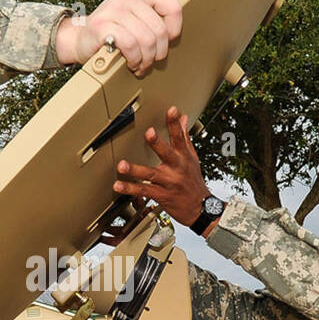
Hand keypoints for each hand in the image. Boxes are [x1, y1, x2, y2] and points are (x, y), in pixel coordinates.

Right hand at [55, 0, 181, 76]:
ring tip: (140, 64)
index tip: (165, 41)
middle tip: (150, 60)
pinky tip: (130, 62)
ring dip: (145, 60)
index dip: (174, 31)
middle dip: (158, 53)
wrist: (82, 38)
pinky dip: (133, 59)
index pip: (174, 8)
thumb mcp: (138, 9)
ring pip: (146, 40)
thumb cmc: (114, 27)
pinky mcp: (102, 25)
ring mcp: (113, 8)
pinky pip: (130, 45)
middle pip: (160, 30)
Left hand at [113, 106, 213, 229]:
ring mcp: (169, 182)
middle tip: (149, 133)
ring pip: (151, 174)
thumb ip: (184, 137)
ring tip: (121, 165)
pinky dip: (130, 189)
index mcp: (184, 157)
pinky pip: (144, 191)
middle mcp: (177, 168)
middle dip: (158, 143)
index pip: (180, 137)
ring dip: (135, 170)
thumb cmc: (193, 181)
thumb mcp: (192, 158)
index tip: (172, 110)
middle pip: (167, 153)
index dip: (175, 123)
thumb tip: (183, 118)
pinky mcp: (161, 196)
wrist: (200, 209)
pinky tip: (118, 185)